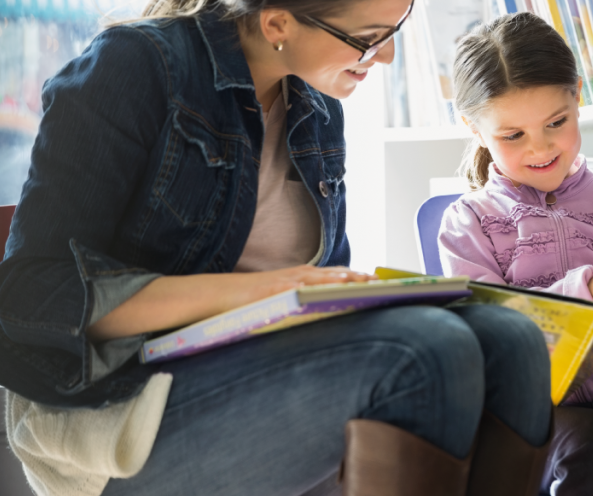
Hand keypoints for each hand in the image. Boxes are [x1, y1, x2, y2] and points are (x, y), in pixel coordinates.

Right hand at [223, 265, 375, 311]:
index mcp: (297, 279)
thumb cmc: (244, 303)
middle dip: (356, 277)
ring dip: (344, 278)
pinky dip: (318, 287)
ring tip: (365, 282)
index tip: (372, 280)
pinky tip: (332, 289)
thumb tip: (314, 318)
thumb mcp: (276, 302)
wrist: (213, 296)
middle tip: (379, 282)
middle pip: (332, 274)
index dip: (353, 277)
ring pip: (321, 278)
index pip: (331, 276)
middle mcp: (295, 276)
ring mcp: (285, 281)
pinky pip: (300, 288)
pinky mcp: (275, 289)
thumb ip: (296, 306)